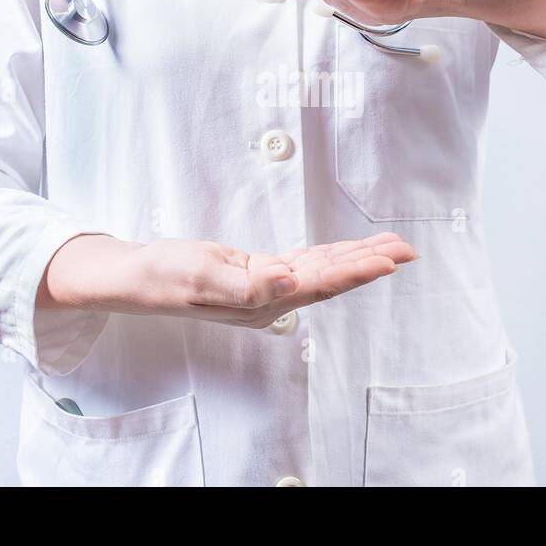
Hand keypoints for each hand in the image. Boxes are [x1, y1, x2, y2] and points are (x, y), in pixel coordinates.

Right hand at [41, 232, 416, 328]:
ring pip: (323, 269)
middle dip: (370, 262)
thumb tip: (287, 283)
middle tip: (407, 248)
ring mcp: (267, 286)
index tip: (389, 260)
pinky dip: (330, 253)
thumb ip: (246, 286)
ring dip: (357, 256)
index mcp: (263, 300)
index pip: (321, 284)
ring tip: (391, 244)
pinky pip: (305, 262)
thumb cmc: (164, 277)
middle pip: (332, 277)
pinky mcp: (258, 273)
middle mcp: (272, 296)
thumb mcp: (200, 276)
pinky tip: (349, 249)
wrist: (138, 278)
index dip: (357, 271)